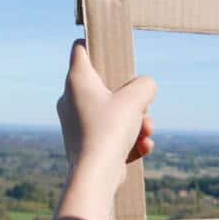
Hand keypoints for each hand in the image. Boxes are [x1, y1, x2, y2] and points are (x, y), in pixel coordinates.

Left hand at [58, 40, 155, 186]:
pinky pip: (111, 135)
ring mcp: (76, 124)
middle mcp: (71, 100)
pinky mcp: (85, 145)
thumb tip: (146, 88)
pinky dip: (129, 140)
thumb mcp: (136, 99)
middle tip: (144, 105)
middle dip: (133, 98)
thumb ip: (145, 85)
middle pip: (106, 86)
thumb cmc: (109, 132)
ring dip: (136, 122)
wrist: (94, 176)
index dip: (96, 43)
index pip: (81, 49)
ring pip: (113, 114)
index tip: (111, 46)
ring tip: (147, 132)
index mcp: (77, 81)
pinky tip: (143, 148)